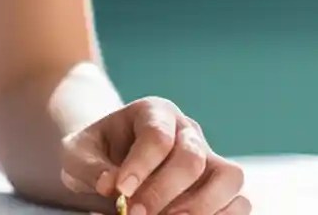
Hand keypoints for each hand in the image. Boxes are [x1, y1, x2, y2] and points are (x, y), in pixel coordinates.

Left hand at [59, 97, 247, 214]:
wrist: (108, 162)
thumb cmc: (95, 154)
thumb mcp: (79, 154)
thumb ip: (91, 167)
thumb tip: (111, 186)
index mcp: (154, 112)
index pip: (158, 134)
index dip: (141, 165)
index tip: (120, 191)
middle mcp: (188, 131)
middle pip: (192, 157)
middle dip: (163, 191)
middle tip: (134, 214)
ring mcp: (209, 158)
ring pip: (229, 177)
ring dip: (199, 207)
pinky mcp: (219, 188)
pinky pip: (239, 202)